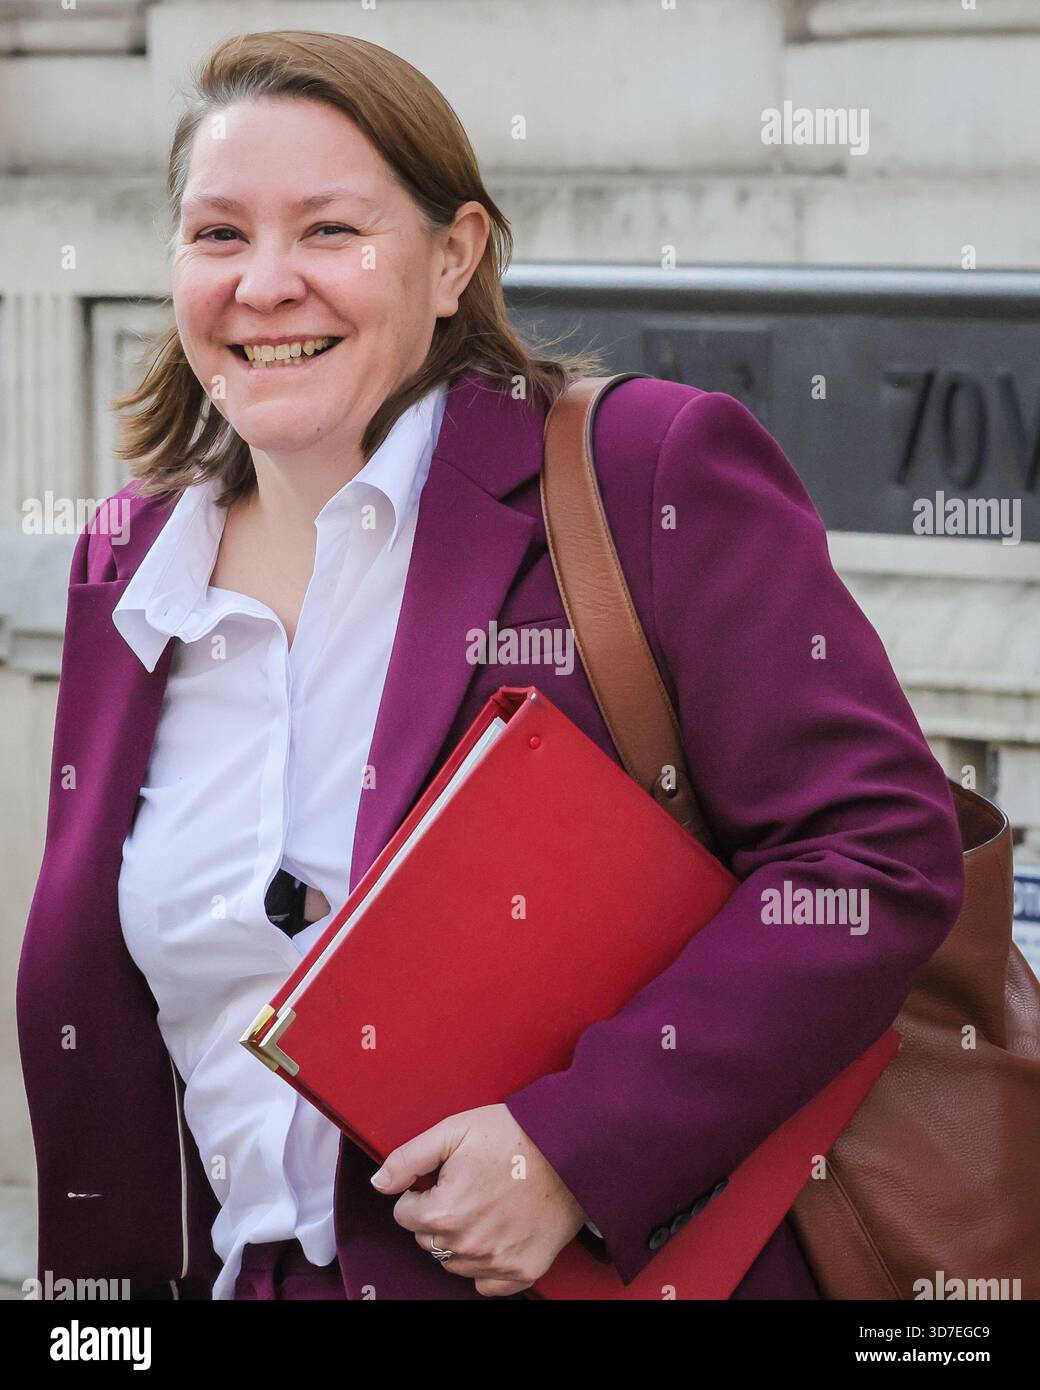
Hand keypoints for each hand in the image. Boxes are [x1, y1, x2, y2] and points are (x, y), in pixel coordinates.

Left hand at [369, 1102, 586, 1295]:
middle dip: (438, 1216)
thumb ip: (409, 1158)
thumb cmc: (513, 1134)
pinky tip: (497, 1234)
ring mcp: (495, 1262)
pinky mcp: (523, 1271)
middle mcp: (466, 1245)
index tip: (443, 1177)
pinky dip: (485, 1265)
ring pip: (453, 1262)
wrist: (571, 1148)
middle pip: (427, 1240)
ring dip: (459, 1240)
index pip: (405, 1215)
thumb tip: (379, 1184)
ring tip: (484, 1206)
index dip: (421, 1192)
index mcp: (443, 1212)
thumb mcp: (454, 1130)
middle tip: (467, 1187)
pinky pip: (486, 1284)